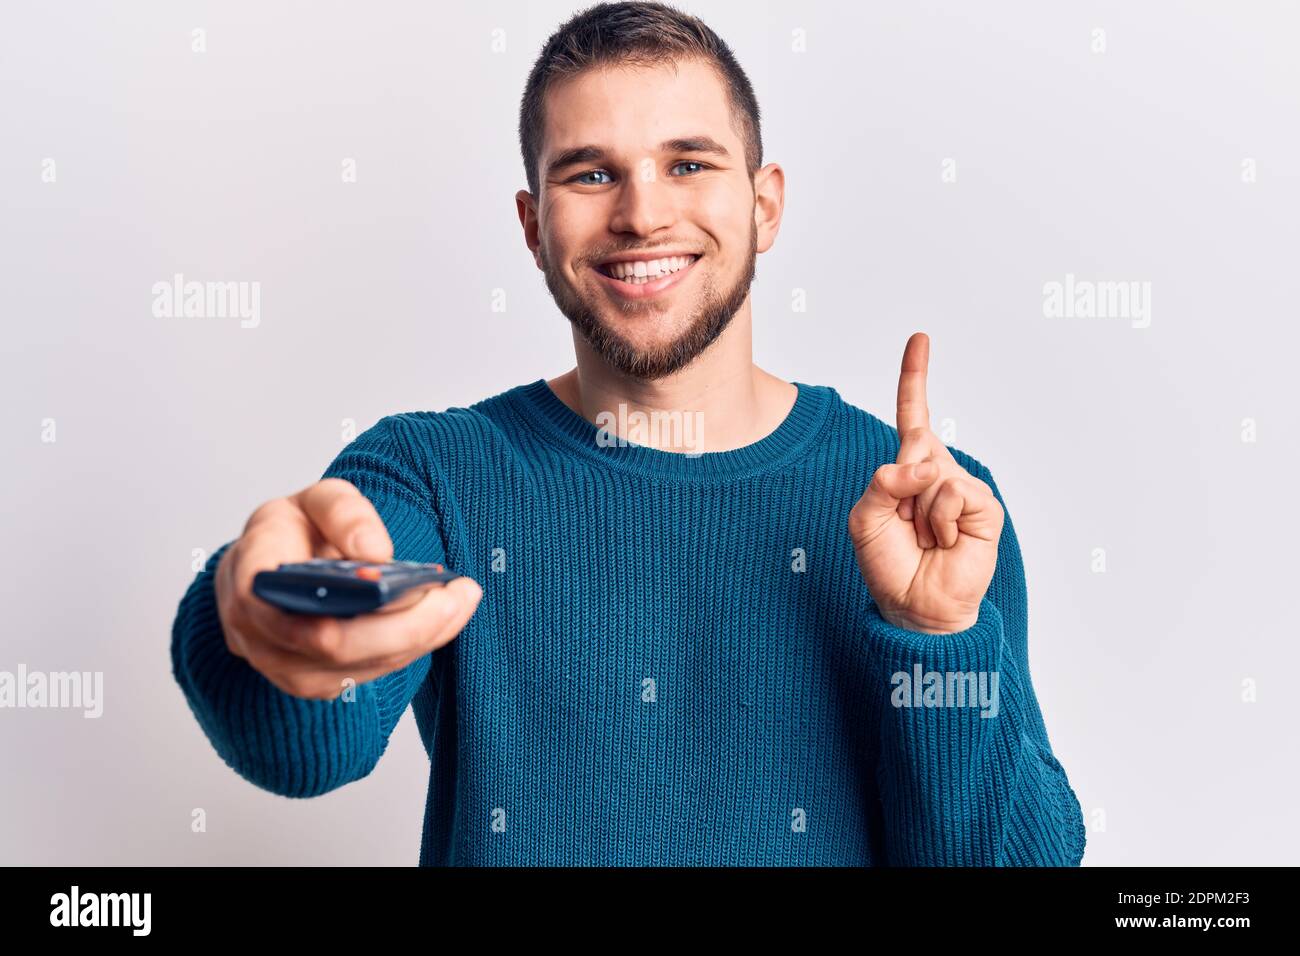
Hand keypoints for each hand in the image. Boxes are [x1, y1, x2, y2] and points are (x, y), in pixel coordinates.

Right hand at [214, 478, 481, 699]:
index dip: (351, 605)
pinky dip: (412, 646)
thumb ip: (345, 512)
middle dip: (409, 623)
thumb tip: (376, 553)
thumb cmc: (293, 532)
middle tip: (461, 594)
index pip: (286, 603)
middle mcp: (258, 632)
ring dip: (420, 637)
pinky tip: (442, 618)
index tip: (412, 586)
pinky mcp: (314, 683)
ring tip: (461, 599)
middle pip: (336, 646)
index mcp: (251, 575)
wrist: (272, 568)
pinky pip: (369, 674)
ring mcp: (284, 666)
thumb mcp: (316, 500)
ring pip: (360, 667)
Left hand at [848, 332, 1003, 633]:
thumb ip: (883, 482)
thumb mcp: (865, 518)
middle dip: (902, 486)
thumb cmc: (888, 563)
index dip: (915, 377)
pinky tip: (943, 542)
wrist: (915, 606)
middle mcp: (938, 471)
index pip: (913, 415)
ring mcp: (963, 487)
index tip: (920, 339)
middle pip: (915, 443)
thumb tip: (927, 465)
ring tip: (924, 539)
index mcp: (909, 469)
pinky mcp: (984, 506)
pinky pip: (951, 493)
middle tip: (907, 529)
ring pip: (931, 474)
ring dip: (917, 513)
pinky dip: (938, 522)